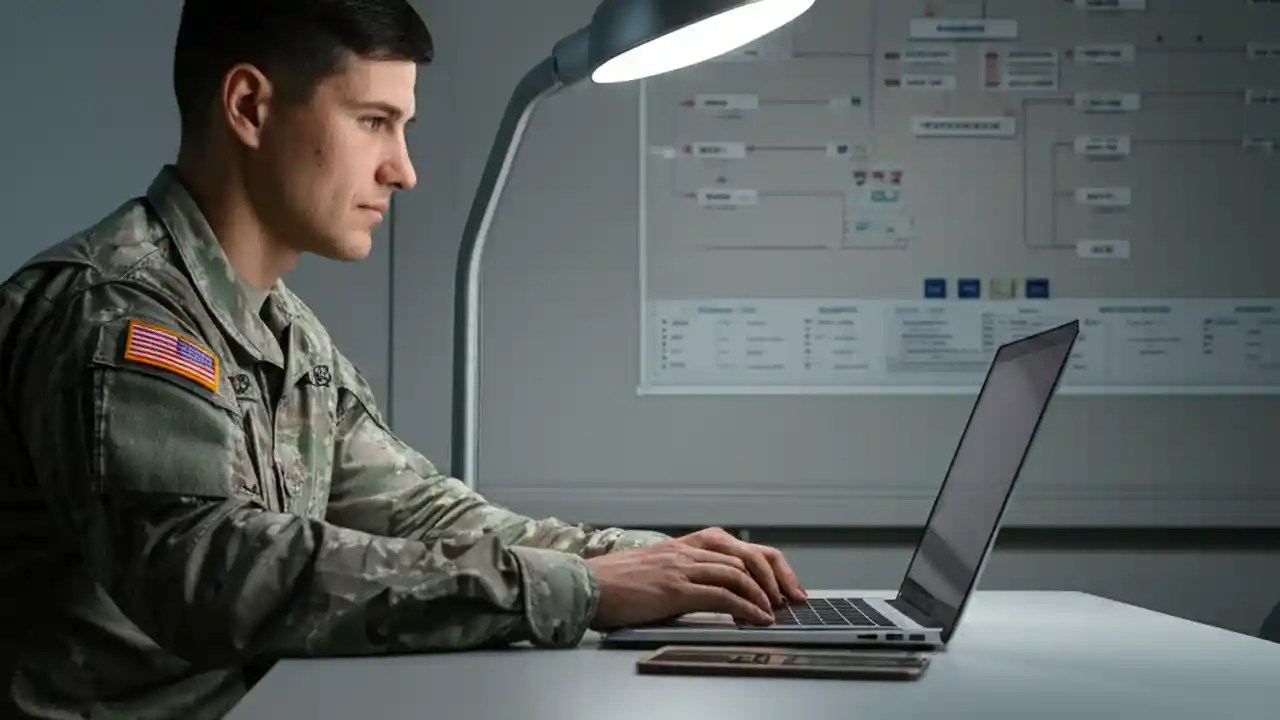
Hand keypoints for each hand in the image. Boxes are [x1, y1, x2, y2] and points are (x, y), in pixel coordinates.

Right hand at [585, 527, 806, 629]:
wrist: (586, 585)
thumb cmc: (617, 582)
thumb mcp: (658, 569)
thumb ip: (686, 573)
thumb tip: (717, 592)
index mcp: (686, 544)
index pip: (739, 547)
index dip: (767, 564)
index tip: (783, 583)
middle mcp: (688, 550)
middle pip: (747, 556)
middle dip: (775, 578)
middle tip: (791, 598)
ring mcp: (681, 567)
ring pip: (737, 574)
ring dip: (763, 595)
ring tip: (775, 612)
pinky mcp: (674, 588)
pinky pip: (721, 595)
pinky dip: (745, 607)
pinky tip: (756, 619)